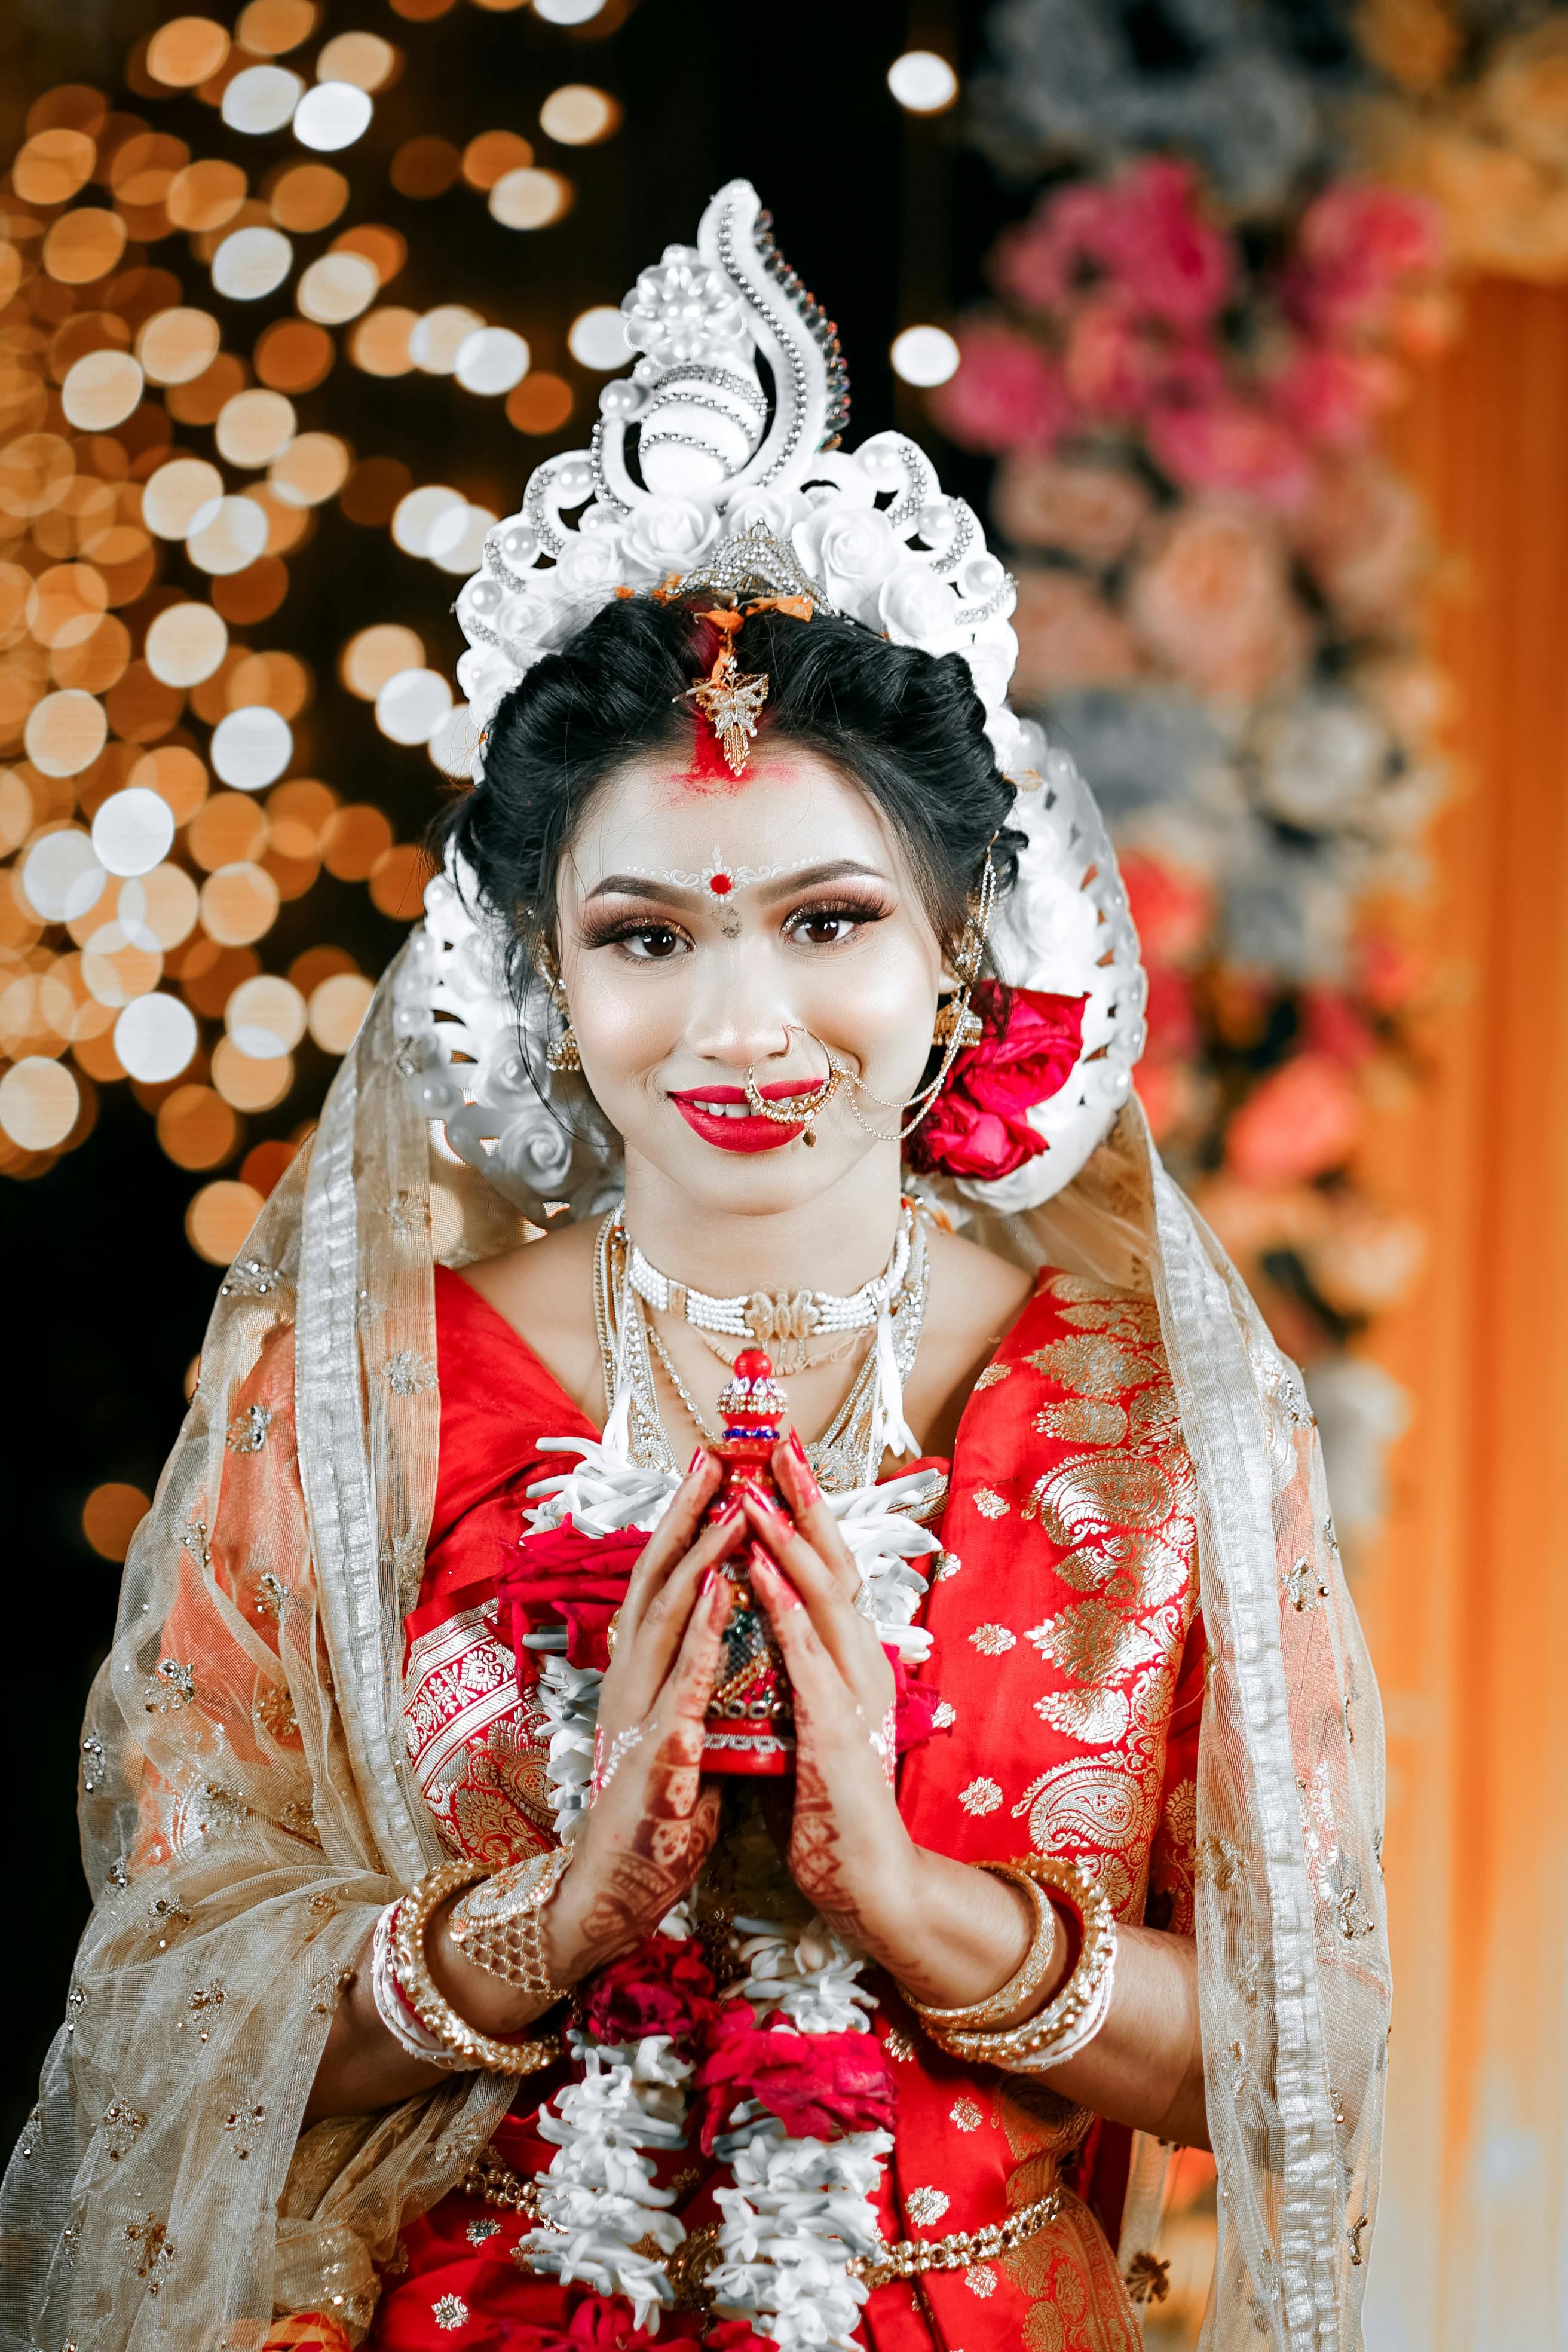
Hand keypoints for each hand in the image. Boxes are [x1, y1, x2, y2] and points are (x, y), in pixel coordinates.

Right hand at [432, 1454, 744, 2033]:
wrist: (607, 1891)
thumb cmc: (651, 1810)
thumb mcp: (676, 1726)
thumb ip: (693, 1679)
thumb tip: (728, 1633)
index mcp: (639, 1670)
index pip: (663, 1579)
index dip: (687, 1521)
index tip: (716, 1465)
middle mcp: (630, 1679)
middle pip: (658, 1580)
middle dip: (690, 1516)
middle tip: (720, 1457)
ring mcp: (637, 1715)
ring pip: (666, 1623)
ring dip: (701, 1564)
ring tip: (733, 1513)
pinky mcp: (652, 1759)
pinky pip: (680, 1692)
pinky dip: (703, 1647)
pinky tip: (725, 1610)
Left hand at [740, 1441, 924, 1972]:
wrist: (870, 1881)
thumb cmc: (828, 1804)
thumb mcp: (807, 1720)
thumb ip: (793, 1672)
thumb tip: (763, 1624)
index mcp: (850, 1658)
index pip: (828, 1568)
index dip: (804, 1510)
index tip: (777, 1457)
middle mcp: (861, 1662)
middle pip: (834, 1561)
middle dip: (802, 1498)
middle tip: (774, 1439)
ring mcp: (853, 1694)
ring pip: (821, 1597)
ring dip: (783, 1540)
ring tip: (749, 1489)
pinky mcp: (837, 1732)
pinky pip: (807, 1659)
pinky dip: (784, 1611)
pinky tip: (761, 1573)